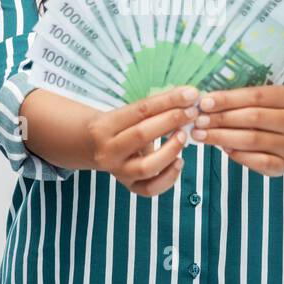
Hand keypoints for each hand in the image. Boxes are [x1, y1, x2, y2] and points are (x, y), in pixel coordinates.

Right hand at [85, 86, 199, 195]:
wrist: (92, 147)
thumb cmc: (117, 125)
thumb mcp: (126, 113)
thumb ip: (154, 108)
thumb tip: (188, 97)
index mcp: (105, 125)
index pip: (140, 110)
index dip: (168, 101)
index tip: (190, 94)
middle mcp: (108, 150)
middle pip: (141, 134)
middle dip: (171, 121)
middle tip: (191, 113)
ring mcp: (118, 171)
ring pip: (146, 167)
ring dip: (170, 150)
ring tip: (184, 136)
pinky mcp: (128, 185)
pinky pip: (150, 189)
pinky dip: (169, 177)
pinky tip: (179, 161)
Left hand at [191, 84, 283, 176]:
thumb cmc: (270, 112)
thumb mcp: (264, 100)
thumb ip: (240, 100)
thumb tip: (205, 105)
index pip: (256, 96)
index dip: (228, 99)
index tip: (204, 103)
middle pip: (253, 118)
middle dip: (221, 119)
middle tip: (198, 121)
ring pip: (252, 140)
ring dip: (222, 137)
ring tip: (201, 135)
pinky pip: (258, 161)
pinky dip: (237, 155)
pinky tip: (223, 148)